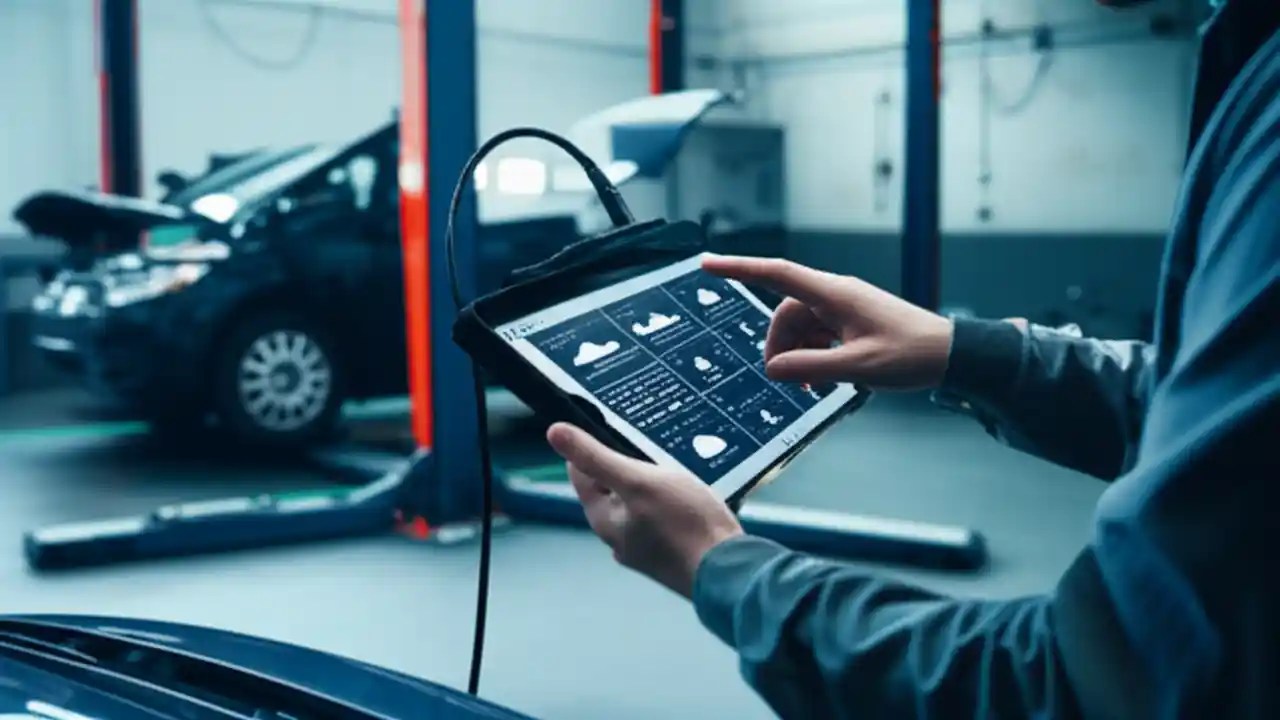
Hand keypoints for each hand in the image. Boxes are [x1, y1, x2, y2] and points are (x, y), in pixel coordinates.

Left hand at [547, 423, 743, 597]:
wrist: (728, 568)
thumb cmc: (684, 523)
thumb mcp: (638, 480)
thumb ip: (596, 457)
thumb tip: (554, 432)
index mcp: (603, 521)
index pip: (581, 474)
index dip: (593, 446)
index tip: (616, 427)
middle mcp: (619, 538)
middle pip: (611, 488)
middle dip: (627, 464)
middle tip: (651, 443)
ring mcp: (646, 548)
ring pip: (639, 502)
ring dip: (651, 482)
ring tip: (674, 464)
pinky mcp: (671, 551)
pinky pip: (662, 515)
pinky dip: (670, 500)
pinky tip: (690, 491)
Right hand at [702, 254, 953, 389]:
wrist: (952, 354)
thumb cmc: (911, 355)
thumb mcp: (857, 367)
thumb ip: (811, 368)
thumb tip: (773, 369)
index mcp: (834, 295)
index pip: (777, 274)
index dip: (739, 268)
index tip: (708, 264)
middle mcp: (835, 295)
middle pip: (786, 314)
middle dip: (780, 347)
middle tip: (788, 381)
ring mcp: (844, 308)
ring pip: (801, 328)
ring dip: (798, 356)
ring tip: (813, 387)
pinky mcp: (852, 322)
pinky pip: (818, 335)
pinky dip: (813, 357)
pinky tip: (824, 380)